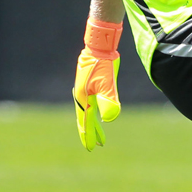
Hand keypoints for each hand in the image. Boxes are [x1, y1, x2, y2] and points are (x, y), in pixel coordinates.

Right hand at [73, 18, 121, 150]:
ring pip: (89, 110)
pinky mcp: (90, 82)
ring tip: (100, 134)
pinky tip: (99, 112)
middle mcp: (81, 94)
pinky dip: (95, 111)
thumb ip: (108, 100)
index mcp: (82, 97)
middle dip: (91, 131)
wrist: (100, 44)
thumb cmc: (103, 63)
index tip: (91, 147)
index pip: (85, 121)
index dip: (88, 135)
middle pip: (86, 117)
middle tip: (96, 145)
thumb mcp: (107, 82)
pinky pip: (91, 102)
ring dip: (94, 122)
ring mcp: (84, 88)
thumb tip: (111, 118)